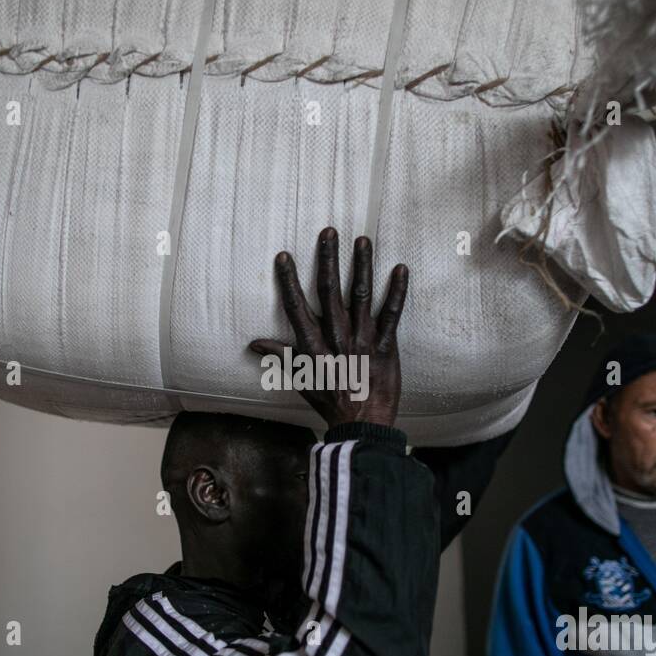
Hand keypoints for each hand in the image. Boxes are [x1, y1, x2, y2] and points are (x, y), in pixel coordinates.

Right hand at [250, 227, 408, 429]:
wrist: (362, 425)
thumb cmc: (330, 403)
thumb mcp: (302, 379)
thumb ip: (280, 356)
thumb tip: (254, 344)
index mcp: (313, 346)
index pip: (297, 307)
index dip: (289, 280)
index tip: (284, 255)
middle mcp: (336, 338)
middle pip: (330, 291)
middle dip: (328, 259)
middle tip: (329, 231)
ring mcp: (363, 341)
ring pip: (360, 295)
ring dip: (362, 265)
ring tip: (362, 240)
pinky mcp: (386, 347)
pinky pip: (392, 314)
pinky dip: (397, 291)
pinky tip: (401, 268)